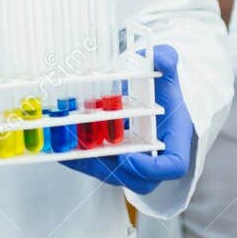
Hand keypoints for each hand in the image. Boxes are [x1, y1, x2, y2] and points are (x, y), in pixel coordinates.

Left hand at [66, 46, 194, 194]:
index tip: (128, 155)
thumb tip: (160, 57)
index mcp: (176, 140)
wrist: (156, 97)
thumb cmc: (164, 89)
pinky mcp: (115, 161)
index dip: (151, 168)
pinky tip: (60, 146)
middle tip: (89, 150)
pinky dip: (79, 159)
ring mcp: (135, 163)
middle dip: (112, 169)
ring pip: (113, 175)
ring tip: (67, 146)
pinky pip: (97, 167)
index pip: (173, 166)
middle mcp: (156, 157)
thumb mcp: (166, 70)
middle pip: (139, 181)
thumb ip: (166, 61)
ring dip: (89, 164)